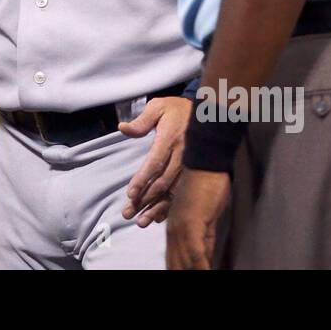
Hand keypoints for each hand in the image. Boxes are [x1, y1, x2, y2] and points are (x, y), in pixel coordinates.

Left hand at [118, 96, 191, 225]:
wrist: (207, 113)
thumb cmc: (177, 109)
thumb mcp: (158, 107)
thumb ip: (141, 121)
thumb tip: (123, 128)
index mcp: (170, 140)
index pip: (154, 163)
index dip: (142, 180)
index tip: (131, 194)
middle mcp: (181, 156)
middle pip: (161, 183)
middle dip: (144, 200)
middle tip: (128, 214)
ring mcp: (189, 166)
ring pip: (172, 192)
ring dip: (156, 208)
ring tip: (142, 222)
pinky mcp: (193, 172)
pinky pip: (181, 192)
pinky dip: (170, 206)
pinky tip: (159, 217)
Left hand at [164, 168, 229, 268]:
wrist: (205, 165)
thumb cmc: (207, 186)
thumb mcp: (206, 218)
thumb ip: (205, 237)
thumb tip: (205, 256)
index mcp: (173, 225)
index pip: (173, 256)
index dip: (176, 267)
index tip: (177, 273)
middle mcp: (173, 228)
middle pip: (174, 260)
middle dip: (179, 270)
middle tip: (183, 280)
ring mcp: (180, 226)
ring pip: (183, 260)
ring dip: (189, 271)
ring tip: (197, 278)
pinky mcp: (191, 224)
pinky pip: (195, 251)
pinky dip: (200, 265)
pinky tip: (204, 272)